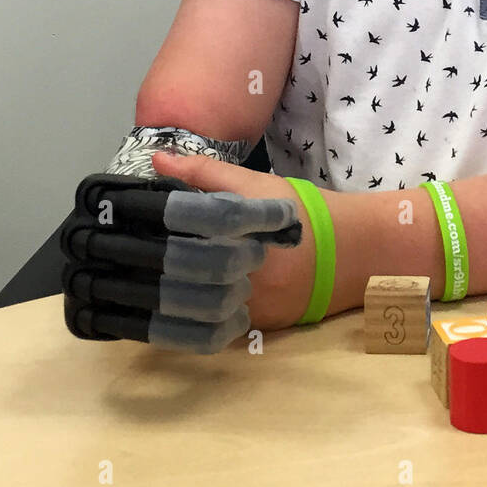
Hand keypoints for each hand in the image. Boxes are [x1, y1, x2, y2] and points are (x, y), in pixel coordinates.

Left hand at [150, 152, 316, 331]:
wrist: (351, 248)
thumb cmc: (299, 210)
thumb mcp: (254, 184)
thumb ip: (204, 172)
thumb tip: (157, 159)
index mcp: (231, 234)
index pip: (175, 240)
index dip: (150, 239)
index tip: (135, 234)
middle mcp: (239, 274)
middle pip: (182, 279)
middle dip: (161, 272)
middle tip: (138, 263)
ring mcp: (251, 305)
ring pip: (199, 310)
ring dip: (181, 299)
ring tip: (160, 285)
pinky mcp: (262, 326)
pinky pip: (221, 327)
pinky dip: (206, 316)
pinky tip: (195, 303)